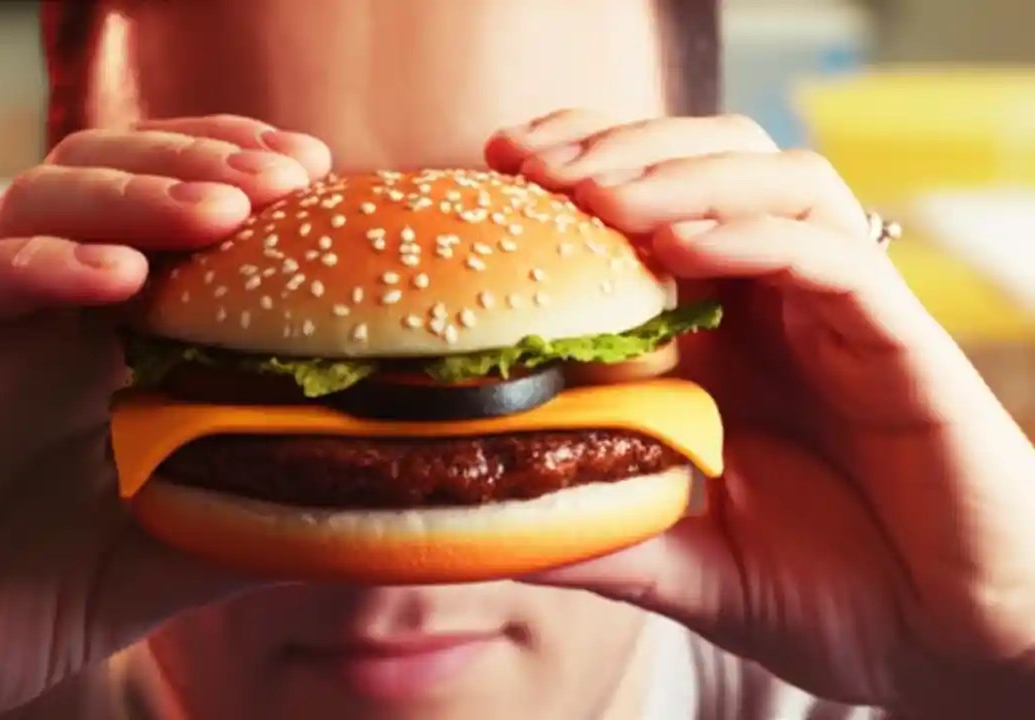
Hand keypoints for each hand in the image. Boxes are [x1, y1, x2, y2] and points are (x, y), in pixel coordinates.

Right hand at [0, 116, 331, 717]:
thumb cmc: (15, 606)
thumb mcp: (160, 558)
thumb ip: (246, 516)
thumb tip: (369, 501)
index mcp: (101, 341)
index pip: (168, 213)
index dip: (240, 174)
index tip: (321, 172)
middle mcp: (37, 318)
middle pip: (110, 176)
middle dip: (202, 161)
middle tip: (288, 175)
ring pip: (37, 203)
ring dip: (134, 193)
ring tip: (222, 209)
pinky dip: (38, 266)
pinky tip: (115, 279)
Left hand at [489, 110, 1034, 716]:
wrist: (944, 648)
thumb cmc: (824, 596)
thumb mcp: (681, 562)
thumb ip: (598, 529)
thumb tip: (484, 520)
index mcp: (721, 336)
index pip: (652, 202)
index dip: (581, 165)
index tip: (500, 163)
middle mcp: (777, 307)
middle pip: (708, 160)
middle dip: (618, 147)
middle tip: (535, 165)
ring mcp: (840, 315)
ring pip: (776, 179)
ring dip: (683, 173)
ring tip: (600, 196)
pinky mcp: (900, 342)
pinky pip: (833, 256)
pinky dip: (756, 234)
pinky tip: (684, 243)